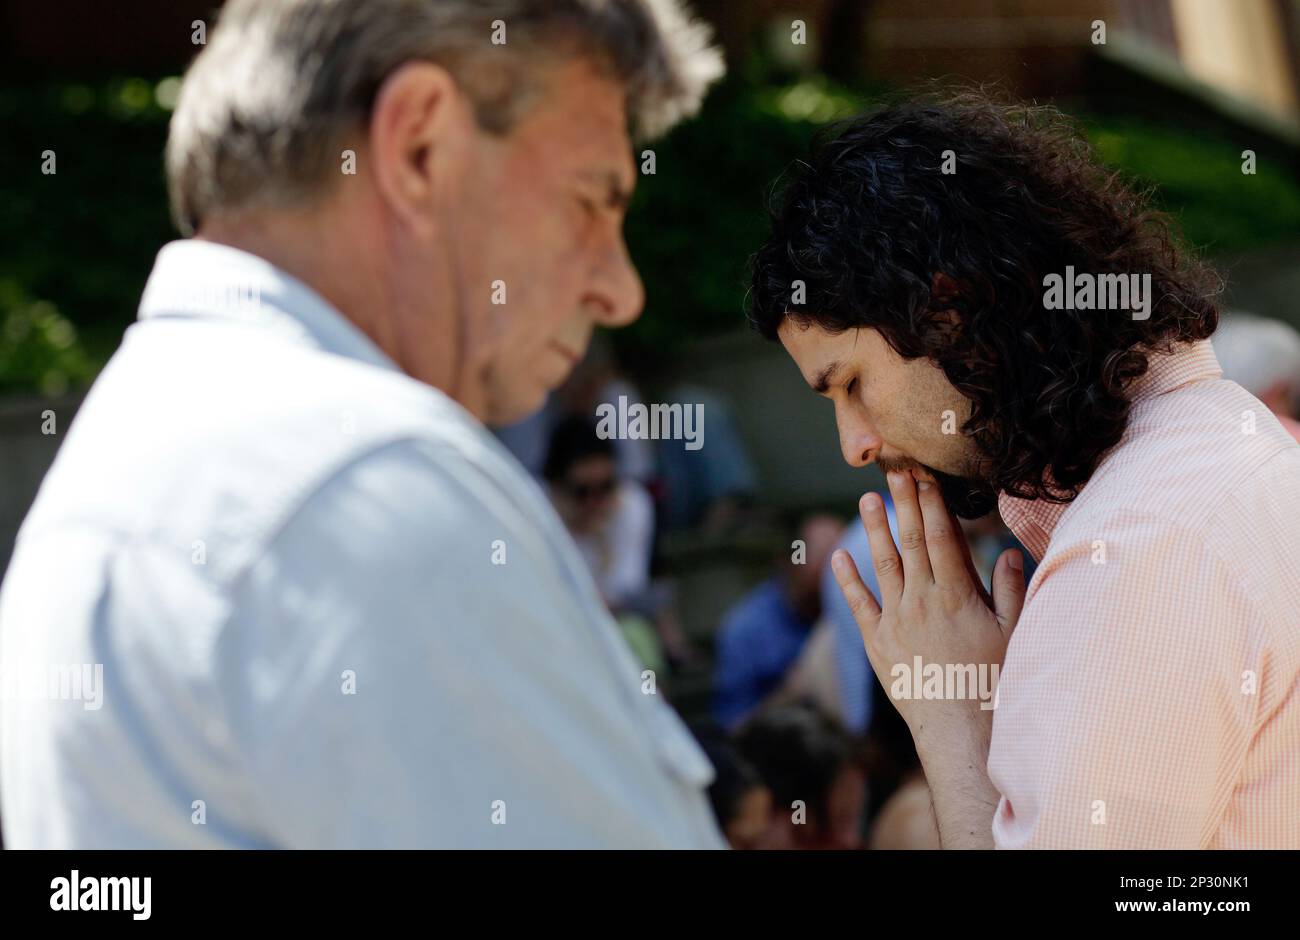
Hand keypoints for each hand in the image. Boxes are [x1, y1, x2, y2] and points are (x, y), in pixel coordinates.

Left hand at [832, 469, 1024, 739]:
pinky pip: (859, 604)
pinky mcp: (877, 642)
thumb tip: (1009, 550)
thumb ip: (1011, 590)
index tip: (926, 476)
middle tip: (894, 470)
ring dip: (874, 529)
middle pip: (911, 541)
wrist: (959, 728)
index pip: (942, 537)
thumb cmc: (993, 682)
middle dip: (904, 503)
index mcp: (958, 595)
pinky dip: (847, 579)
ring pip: (883, 564)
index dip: (933, 504)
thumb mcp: (1013, 634)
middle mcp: (923, 600)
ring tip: (866, 499)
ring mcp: (896, 619)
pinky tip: (839, 556)